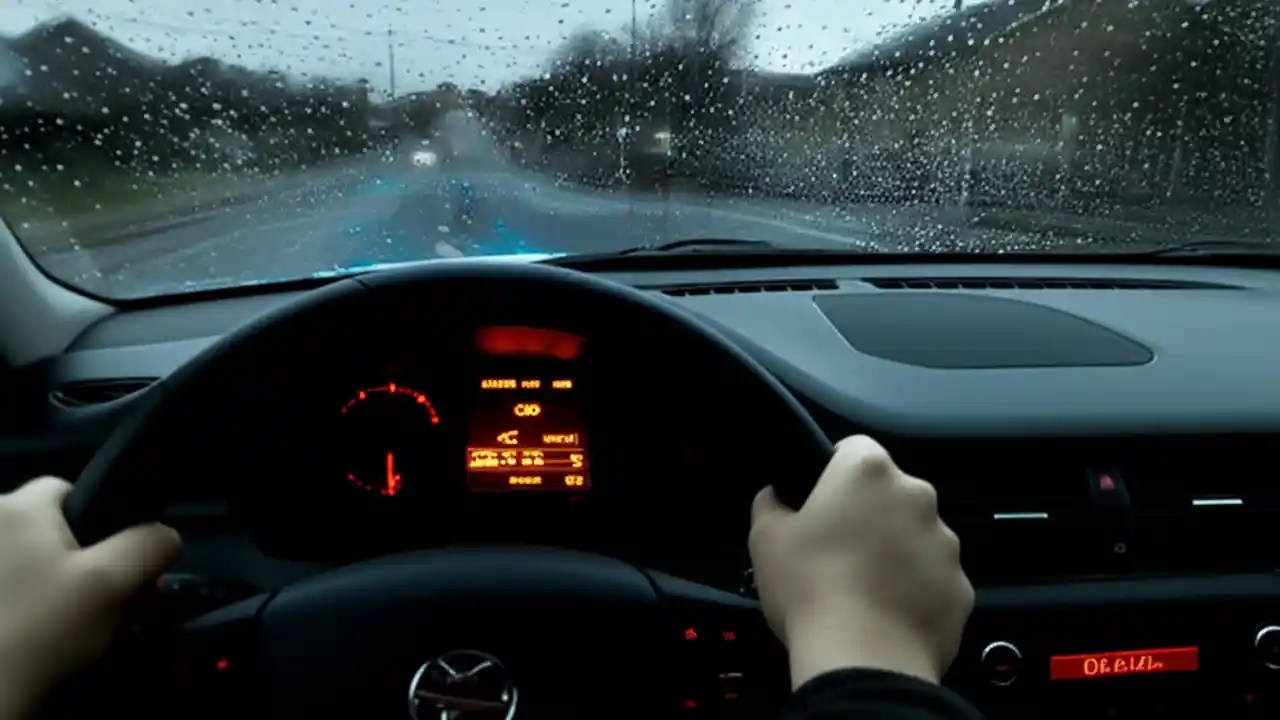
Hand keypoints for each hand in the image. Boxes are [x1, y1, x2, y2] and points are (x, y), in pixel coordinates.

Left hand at [0, 477, 180, 718]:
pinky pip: (13, 587)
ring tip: (81, 627)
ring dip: (59, 587)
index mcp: (15, 506)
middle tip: (109, 604)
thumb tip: (167, 536)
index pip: (66, 490)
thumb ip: (149, 546)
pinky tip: (44, 634)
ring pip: (31, 563)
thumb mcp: (112, 582)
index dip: (101, 524)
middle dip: (85, 562)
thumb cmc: (41, 627)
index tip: (114, 566)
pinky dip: (29, 604)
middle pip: (51, 531)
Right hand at [749, 436, 972, 687]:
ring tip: (864, 590)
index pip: (854, 448)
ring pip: (916, 536)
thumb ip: (771, 504)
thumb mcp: (765, 540)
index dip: (833, 472)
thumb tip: (777, 496)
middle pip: (890, 493)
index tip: (819, 503)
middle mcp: (916, 496)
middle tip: (837, 550)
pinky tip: (888, 615)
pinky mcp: (963, 588)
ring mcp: (947, 543)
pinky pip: (934, 579)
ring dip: (896, 552)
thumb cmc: (809, 586)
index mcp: (868, 472)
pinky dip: (916, 590)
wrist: (863, 659)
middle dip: (869, 513)